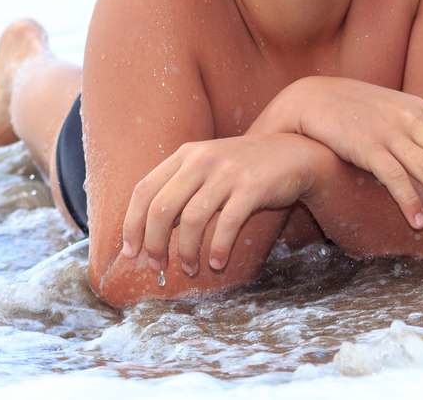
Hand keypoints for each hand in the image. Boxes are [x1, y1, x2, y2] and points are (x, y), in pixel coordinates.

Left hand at [119, 133, 319, 275]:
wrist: (292, 153)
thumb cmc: (242, 170)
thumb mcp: (206, 169)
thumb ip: (179, 191)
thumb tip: (150, 233)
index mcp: (184, 155)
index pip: (144, 190)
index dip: (131, 224)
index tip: (130, 253)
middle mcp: (201, 160)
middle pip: (161, 207)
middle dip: (154, 244)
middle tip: (157, 267)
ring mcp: (226, 172)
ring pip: (191, 219)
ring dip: (186, 252)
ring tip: (189, 270)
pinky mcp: (251, 186)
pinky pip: (227, 223)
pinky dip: (218, 248)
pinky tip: (218, 263)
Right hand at [259, 75, 422, 230]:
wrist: (311, 100)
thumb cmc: (355, 110)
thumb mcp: (394, 109)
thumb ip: (421, 127)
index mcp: (422, 109)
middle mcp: (411, 119)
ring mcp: (389, 132)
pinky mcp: (366, 147)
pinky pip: (393, 177)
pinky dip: (409, 199)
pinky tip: (421, 221)